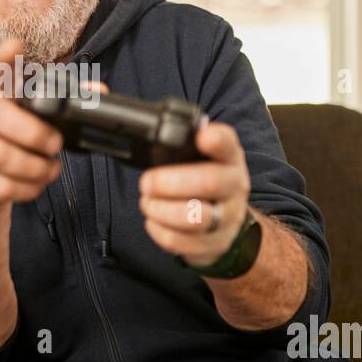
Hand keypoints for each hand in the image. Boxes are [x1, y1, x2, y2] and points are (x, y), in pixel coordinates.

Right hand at [0, 37, 63, 221]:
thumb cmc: (15, 138)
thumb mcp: (36, 116)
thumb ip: (67, 101)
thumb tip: (98, 90)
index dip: (3, 57)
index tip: (15, 45)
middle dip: (31, 132)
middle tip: (55, 143)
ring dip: (32, 167)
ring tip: (50, 168)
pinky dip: (24, 189)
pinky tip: (35, 183)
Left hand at [138, 122, 250, 267]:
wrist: (226, 222)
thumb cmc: (202, 181)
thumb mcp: (199, 157)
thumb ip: (177, 142)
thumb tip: (127, 117)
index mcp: (228, 157)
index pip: (227, 143)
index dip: (216, 140)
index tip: (203, 137)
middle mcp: (235, 185)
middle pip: (209, 182)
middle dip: (168, 182)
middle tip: (146, 182)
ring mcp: (228, 217)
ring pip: (194, 217)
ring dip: (161, 210)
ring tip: (148, 202)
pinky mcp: (215, 243)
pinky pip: (183, 242)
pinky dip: (160, 231)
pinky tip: (153, 220)